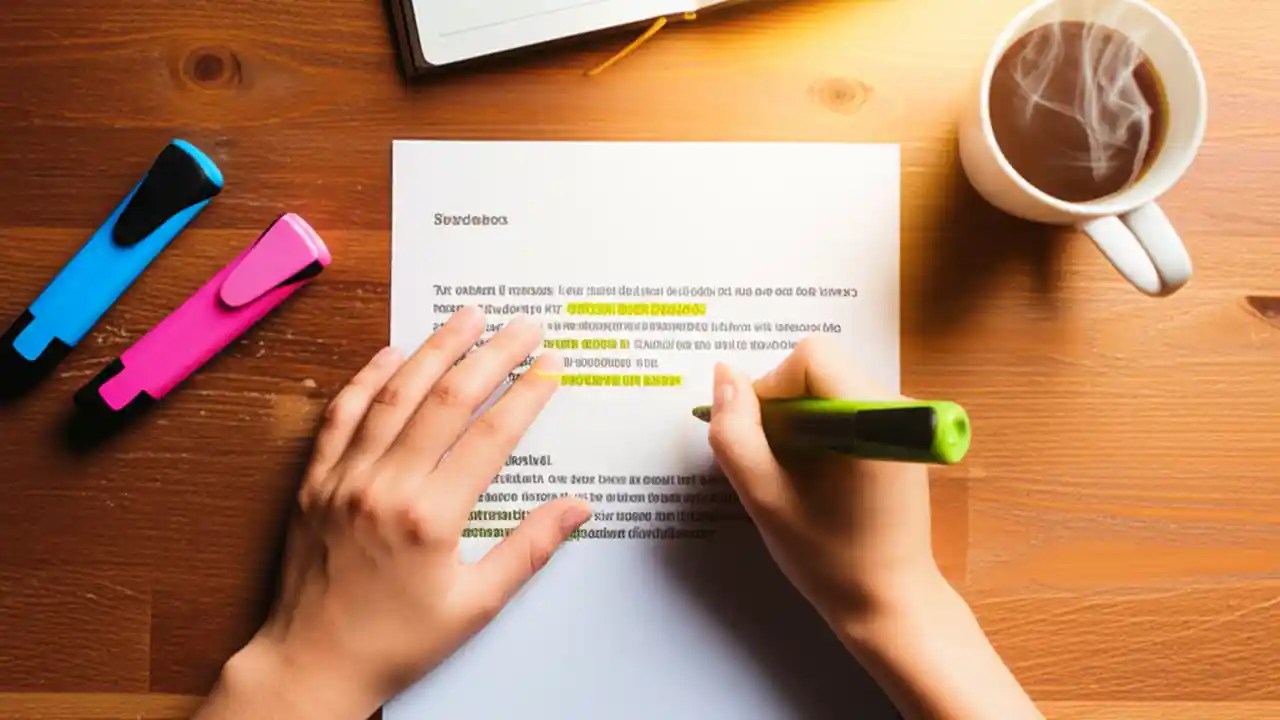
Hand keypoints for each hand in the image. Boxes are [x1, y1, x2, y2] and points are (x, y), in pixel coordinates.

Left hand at [197, 308, 590, 719]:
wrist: (311, 663)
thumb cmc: (396, 643)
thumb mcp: (475, 606)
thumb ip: (528, 550)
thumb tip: (576, 508)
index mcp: (432, 518)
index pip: (492, 435)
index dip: (527, 394)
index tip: (551, 366)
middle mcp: (387, 487)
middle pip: (449, 400)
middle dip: (492, 356)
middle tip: (522, 326)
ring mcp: (345, 478)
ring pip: (396, 394)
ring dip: (435, 350)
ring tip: (468, 318)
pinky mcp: (315, 480)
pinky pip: (343, 413)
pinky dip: (368, 377)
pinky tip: (393, 352)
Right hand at [709, 336, 1039, 718]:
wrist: (888, 602)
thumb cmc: (830, 558)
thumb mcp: (766, 500)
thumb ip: (737, 435)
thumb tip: (725, 374)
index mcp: (872, 418)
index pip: (811, 356)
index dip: (773, 388)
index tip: (764, 440)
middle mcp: (896, 407)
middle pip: (819, 366)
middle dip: (784, 406)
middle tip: (777, 464)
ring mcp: (902, 420)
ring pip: (827, 385)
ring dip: (799, 420)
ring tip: (797, 476)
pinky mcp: (898, 435)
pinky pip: (843, 405)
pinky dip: (818, 429)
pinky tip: (816, 477)